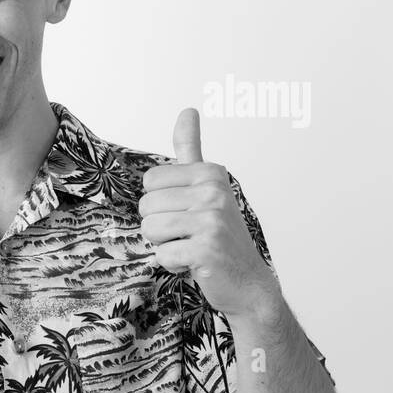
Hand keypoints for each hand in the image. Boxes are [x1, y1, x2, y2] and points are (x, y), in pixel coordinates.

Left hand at [138, 107, 279, 319]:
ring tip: (191, 246)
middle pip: (146, 206)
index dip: (160, 203)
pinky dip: (173, 264)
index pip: (149, 181)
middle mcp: (214, 192)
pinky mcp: (206, 249)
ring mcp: (212, 220)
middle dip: (160, 226)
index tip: (187, 212)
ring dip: (164, 245)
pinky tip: (195, 263)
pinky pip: (161, 254)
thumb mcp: (206, 186)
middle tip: (189, 234)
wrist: (247, 282)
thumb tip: (187, 110)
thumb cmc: (219, 235)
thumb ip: (191, 149)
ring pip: (149, 229)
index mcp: (210, 173)